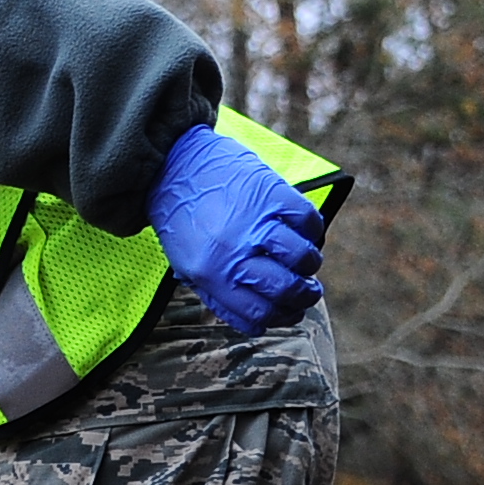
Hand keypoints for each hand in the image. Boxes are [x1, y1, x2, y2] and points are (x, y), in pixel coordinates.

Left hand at [148, 119, 325, 337]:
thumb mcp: (187, 265)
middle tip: (308, 290)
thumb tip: (259, 319)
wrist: (171, 165)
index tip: (291, 313)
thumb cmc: (180, 219)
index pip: (258, 314)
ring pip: (302, 258)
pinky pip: (308, 221)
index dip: (281, 318)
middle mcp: (233, 252)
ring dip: (309, 264)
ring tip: (304, 261)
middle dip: (303, 296)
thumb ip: (219, 293)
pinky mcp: (272, 193)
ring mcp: (254, 222)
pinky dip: (312, 231)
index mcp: (209, 275)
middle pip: (285, 289)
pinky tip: (303, 233)